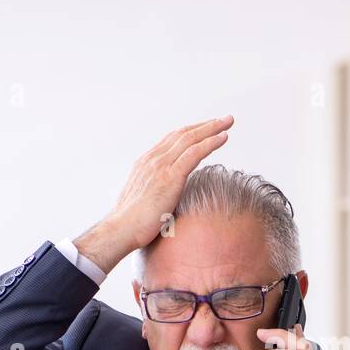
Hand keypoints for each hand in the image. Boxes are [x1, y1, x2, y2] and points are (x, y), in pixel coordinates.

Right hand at [72, 116, 233, 273]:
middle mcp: (153, 159)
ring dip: (212, 128)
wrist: (121, 229)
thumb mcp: (144, 199)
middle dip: (205, 125)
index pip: (172, 140)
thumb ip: (155, 192)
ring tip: (228, 122)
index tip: (206, 128)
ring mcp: (161, 166)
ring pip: (190, 139)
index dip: (191, 132)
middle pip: (183, 134)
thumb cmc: (132, 222)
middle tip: (224, 120)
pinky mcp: (170, 177)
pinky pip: (194, 153)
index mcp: (146, 162)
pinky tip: (223, 137)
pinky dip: (210, 143)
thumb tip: (164, 198)